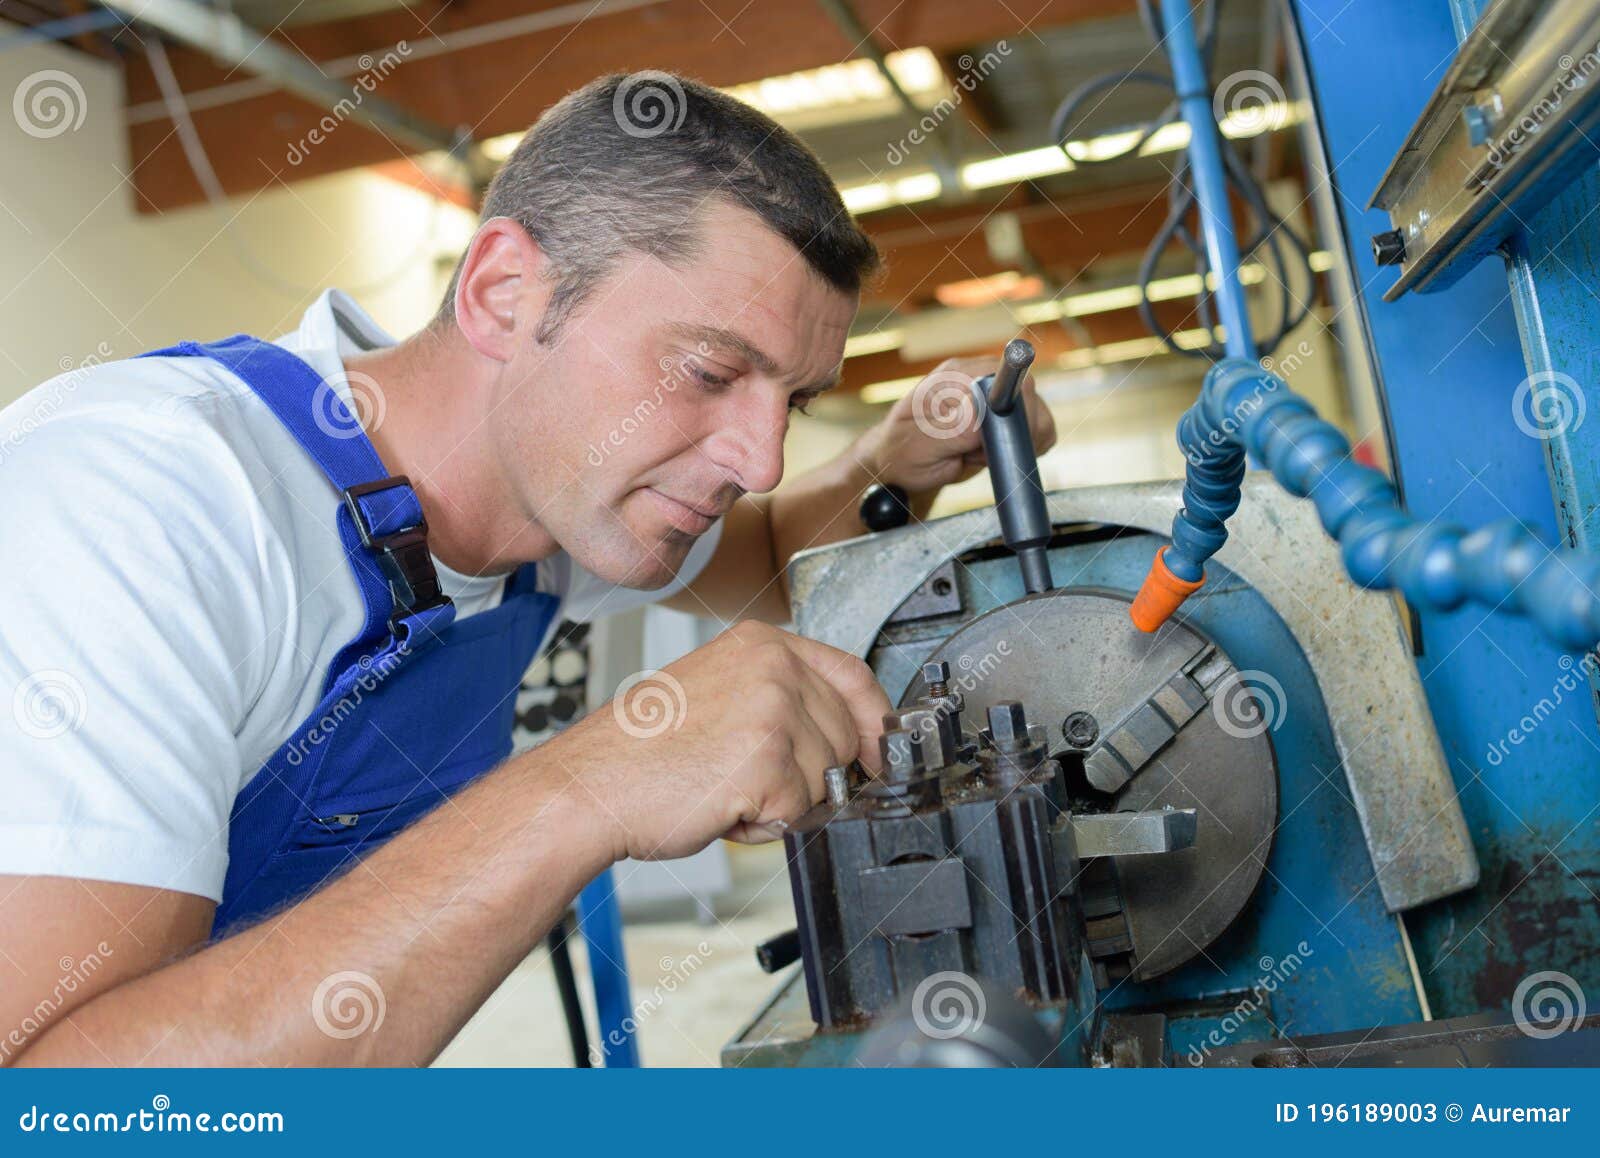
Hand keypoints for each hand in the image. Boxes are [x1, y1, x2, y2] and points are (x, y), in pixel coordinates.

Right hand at [560, 621, 889, 860]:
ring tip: (726, 788)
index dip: (871, 721)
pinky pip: (800, 813)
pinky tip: (721, 805)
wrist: (591, 783)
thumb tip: (843, 736)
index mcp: (762, 644)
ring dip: (784, 802)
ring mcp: (774, 713)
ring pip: (826, 780)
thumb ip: (781, 697)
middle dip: (812, 774)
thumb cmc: (642, 749)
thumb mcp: (720, 690)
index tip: (877, 751)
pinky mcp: (769, 763)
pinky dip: (764, 826)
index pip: (853, 675)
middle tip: (749, 779)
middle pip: (844, 736)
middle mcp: (773, 669)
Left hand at [856, 355, 1056, 493]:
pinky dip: (1022, 448)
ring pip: (1037, 416)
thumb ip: (954, 428)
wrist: (899, 463)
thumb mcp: (920, 444)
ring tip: (973, 454)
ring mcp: (996, 397)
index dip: (1012, 410)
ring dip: (1013, 444)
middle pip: (1028, 396)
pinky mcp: (1008, 415)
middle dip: (1010, 434)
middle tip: (973, 454)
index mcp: (955, 376)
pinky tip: (988, 454)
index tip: (997, 439)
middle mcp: (979, 379)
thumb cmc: (902, 453)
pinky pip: (1038, 429)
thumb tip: (985, 412)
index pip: (1005, 378)